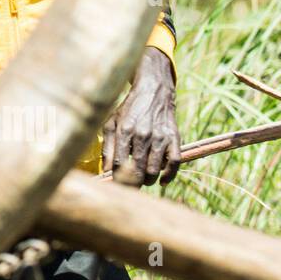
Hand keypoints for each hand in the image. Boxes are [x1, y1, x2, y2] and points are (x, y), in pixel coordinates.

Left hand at [101, 46, 180, 185]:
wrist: (153, 93)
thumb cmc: (128, 110)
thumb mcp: (112, 123)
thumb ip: (107, 147)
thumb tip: (106, 170)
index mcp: (124, 130)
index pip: (120, 163)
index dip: (117, 178)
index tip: (117, 185)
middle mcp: (142, 134)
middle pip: (138, 169)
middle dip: (133, 183)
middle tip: (131, 186)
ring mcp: (160, 137)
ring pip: (155, 169)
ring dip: (148, 180)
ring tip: (143, 180)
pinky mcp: (174, 138)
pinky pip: (174, 163)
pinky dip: (169, 176)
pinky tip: (161, 181)